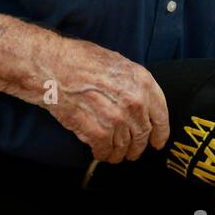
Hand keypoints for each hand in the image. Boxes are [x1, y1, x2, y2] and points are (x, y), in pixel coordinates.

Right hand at [37, 38, 169, 163]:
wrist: (52, 67)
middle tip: (134, 153)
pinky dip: (103, 155)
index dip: (161, 132)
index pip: (161, 115)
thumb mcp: (118, 62)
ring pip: (124, 146)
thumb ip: (133, 84)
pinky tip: (100, 154)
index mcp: (142, 83)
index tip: (158, 142)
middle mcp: (134, 103)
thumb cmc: (80, 60)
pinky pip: (105, 150)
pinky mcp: (97, 132)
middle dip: (138, 146)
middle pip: (143, 134)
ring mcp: (116, 119)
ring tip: (115, 155)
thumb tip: (140, 100)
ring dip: (120, 153)